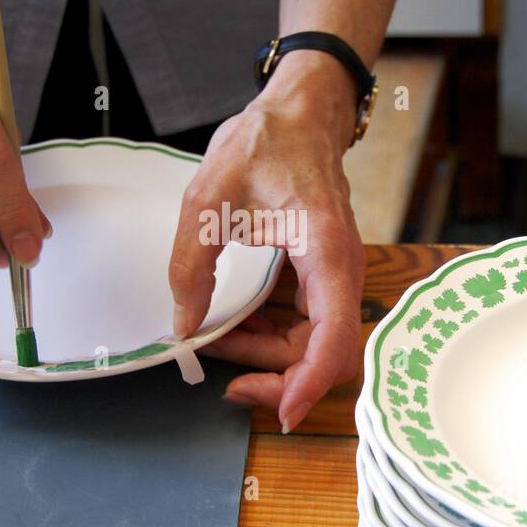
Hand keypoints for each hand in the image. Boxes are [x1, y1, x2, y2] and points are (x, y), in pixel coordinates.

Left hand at [168, 53, 364, 431]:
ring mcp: (335, 276)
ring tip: (213, 344)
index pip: (333, 340)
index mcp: (326, 253)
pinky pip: (305, 324)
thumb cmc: (265, 143)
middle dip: (274, 376)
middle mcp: (342, 272)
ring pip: (313, 344)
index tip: (280, 413)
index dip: (308, 385)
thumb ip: (191, 265)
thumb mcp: (207, 197)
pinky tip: (232, 327)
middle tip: (217, 377)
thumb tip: (184, 324)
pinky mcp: (323, 276)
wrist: (299, 113)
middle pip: (324, 353)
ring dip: (266, 356)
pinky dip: (269, 336)